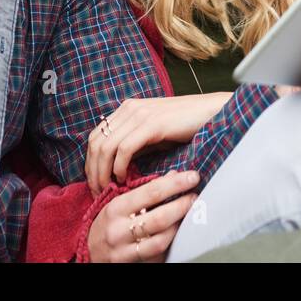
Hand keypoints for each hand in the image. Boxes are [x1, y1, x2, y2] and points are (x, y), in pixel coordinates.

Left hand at [85, 92, 230, 194]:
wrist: (210, 112)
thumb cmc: (184, 126)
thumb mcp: (153, 134)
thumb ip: (135, 145)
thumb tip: (116, 167)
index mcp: (127, 109)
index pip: (95, 136)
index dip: (90, 162)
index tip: (95, 183)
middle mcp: (129, 108)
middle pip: (95, 142)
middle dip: (92, 170)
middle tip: (97, 191)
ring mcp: (139, 114)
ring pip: (106, 147)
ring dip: (103, 172)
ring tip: (108, 189)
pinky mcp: (151, 124)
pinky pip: (124, 149)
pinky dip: (119, 166)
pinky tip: (124, 178)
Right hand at [87, 169, 199, 262]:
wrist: (87, 252)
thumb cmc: (107, 223)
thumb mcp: (119, 202)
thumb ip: (145, 190)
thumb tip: (174, 175)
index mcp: (116, 207)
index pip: (151, 192)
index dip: (175, 184)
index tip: (192, 177)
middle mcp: (119, 229)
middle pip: (159, 217)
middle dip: (182, 205)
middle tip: (195, 196)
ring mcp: (124, 249)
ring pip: (160, 239)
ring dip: (180, 226)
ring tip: (190, 215)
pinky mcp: (130, 263)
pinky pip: (156, 254)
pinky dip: (170, 243)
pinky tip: (178, 233)